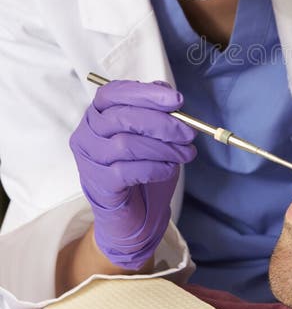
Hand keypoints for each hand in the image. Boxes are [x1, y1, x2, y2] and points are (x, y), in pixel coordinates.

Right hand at [70, 80, 195, 269]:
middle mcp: (86, 135)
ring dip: (163, 148)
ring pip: (126, 144)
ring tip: (185, 154)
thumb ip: (156, 111)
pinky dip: (155, 168)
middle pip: (121, 118)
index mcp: (97, 115)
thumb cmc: (142, 168)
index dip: (145, 93)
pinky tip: (170, 169)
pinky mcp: (99, 184)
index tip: (177, 100)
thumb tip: (170, 94)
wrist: (135, 214)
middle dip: (161, 123)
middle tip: (188, 133)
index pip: (113, 93)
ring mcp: (89, 160)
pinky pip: (127, 171)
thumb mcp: (152, 135)